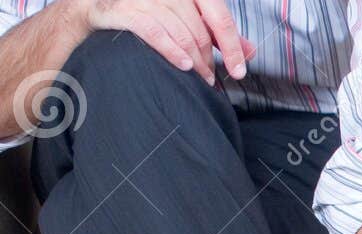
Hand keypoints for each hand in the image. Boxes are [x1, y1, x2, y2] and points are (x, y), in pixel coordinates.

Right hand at [78, 0, 253, 85]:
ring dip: (194, 59)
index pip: (218, 14)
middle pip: (198, 26)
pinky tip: (182, 65)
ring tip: (198, 77)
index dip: (232, 45)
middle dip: (209, 57)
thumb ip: (215, 34)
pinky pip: (151, 28)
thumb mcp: (184, 22)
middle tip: (211, 78)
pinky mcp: (117, 9)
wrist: (93, 11)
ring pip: (179, 29)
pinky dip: (170, 48)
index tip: (239, 71)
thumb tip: (250, 51)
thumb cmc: (144, 17)